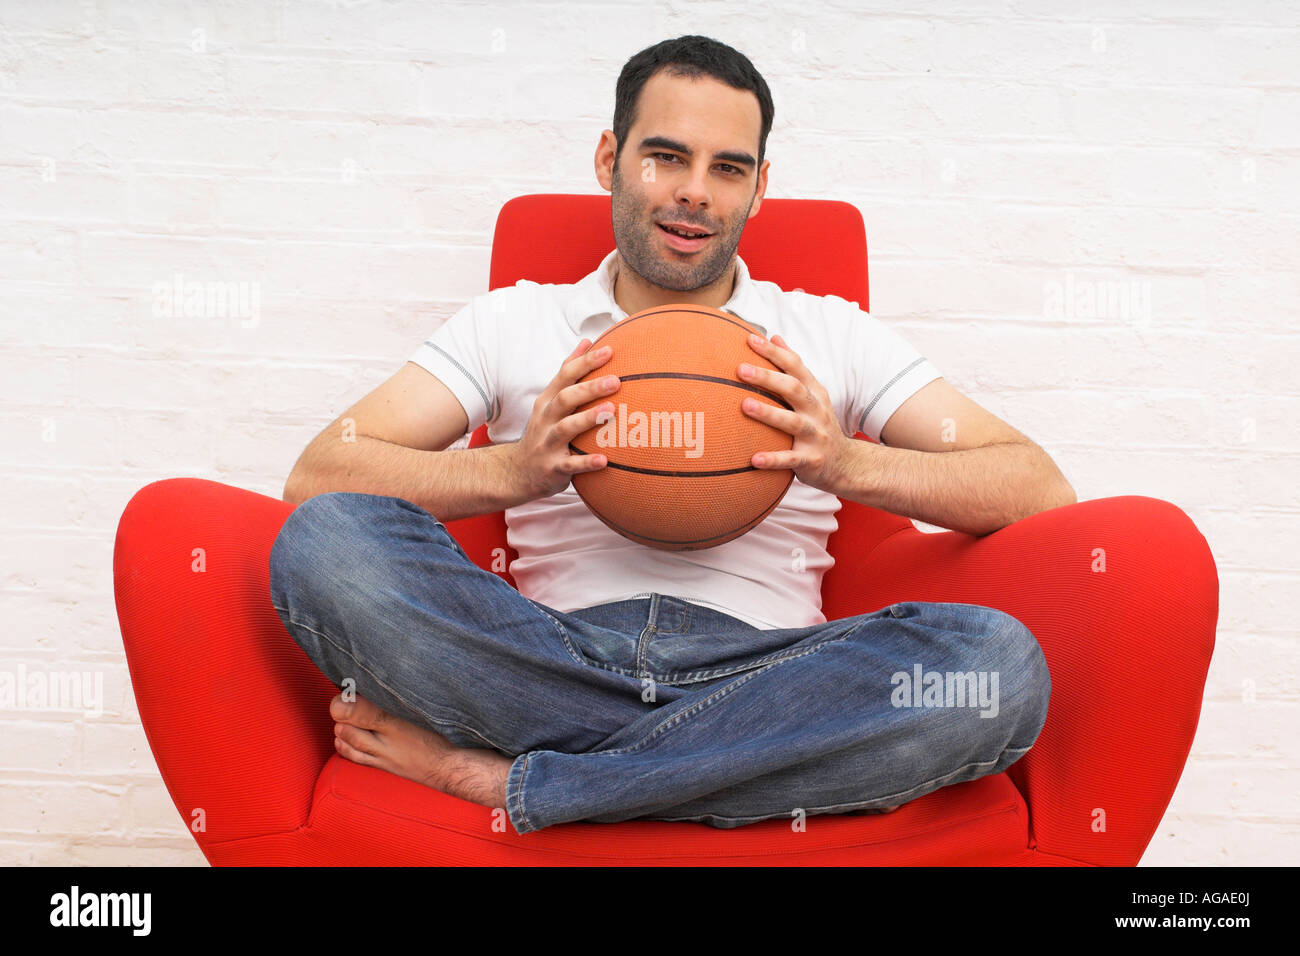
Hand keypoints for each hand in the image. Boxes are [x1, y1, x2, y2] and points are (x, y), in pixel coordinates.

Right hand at [508, 338, 619, 499]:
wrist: (518, 472)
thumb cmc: (544, 431)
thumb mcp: (550, 400)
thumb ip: (568, 373)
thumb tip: (587, 341)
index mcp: (547, 401)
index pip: (565, 376)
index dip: (586, 362)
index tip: (610, 351)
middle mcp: (545, 419)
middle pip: (565, 398)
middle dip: (590, 388)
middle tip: (616, 381)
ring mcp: (547, 443)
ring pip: (566, 428)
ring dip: (588, 419)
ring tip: (612, 411)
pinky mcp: (552, 468)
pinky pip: (570, 465)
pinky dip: (586, 463)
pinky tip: (605, 460)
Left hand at [738, 332, 854, 495]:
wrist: (846, 463)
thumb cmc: (819, 424)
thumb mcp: (813, 394)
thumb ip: (794, 367)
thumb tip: (774, 336)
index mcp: (815, 392)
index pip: (795, 366)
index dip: (774, 352)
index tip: (750, 339)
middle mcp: (817, 411)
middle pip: (794, 389)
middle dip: (768, 378)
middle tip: (741, 369)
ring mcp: (816, 435)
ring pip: (793, 422)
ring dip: (768, 413)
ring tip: (744, 405)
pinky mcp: (812, 460)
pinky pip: (791, 459)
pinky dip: (773, 459)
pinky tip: (754, 459)